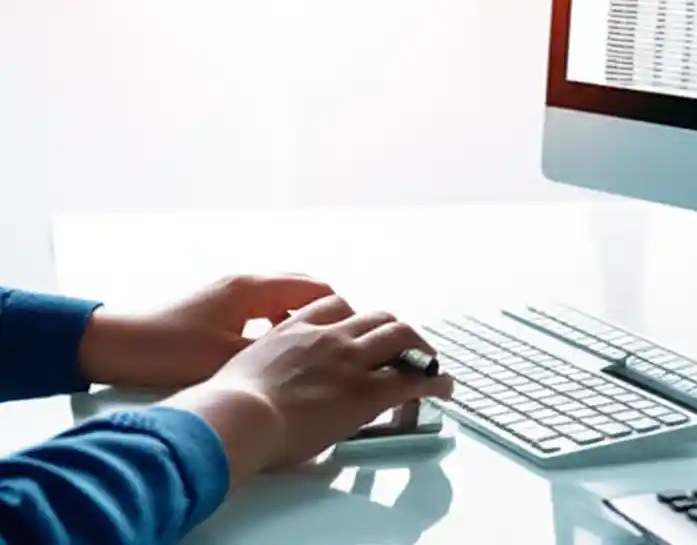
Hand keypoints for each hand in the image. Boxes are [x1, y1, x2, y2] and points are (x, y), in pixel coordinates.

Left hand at [79, 274, 335, 389]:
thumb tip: (317, 366)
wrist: (111, 344)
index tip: (353, 343)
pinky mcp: (218, 306)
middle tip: (342, 349)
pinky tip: (277, 356)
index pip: (319, 290)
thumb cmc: (165, 350)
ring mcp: (231, 293)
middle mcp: (247, 283)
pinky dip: (281, 325)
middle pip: (308, 289)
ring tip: (314, 355)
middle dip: (330, 316)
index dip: (344, 315)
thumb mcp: (227, 360)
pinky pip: (266, 309)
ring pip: (286, 300)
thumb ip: (275, 358)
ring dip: (304, 322)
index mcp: (254, 289)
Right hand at [164, 295, 454, 488]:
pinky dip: (434, 380)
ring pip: (401, 335)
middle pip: (377, 316)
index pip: (334, 307)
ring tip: (429, 362)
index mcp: (293, 330)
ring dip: (419, 347)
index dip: (354, 319)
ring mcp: (350, 359)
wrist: (234, 418)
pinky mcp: (368, 389)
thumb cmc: (225, 408)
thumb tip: (263, 392)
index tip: (360, 331)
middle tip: (404, 346)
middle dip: (395, 330)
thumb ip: (263, 373)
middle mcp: (327, 337)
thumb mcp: (241, 375)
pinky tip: (443, 388)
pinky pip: (414, 378)